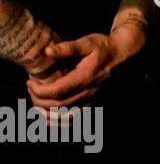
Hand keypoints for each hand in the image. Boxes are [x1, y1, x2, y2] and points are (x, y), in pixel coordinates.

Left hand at [27, 22, 144, 108]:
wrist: (125, 55)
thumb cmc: (105, 47)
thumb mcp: (87, 42)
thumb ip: (68, 48)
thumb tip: (47, 51)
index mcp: (84, 78)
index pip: (56, 91)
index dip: (39, 90)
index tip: (30, 82)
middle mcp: (88, 92)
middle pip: (57, 105)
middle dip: (39, 100)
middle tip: (30, 89)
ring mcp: (92, 99)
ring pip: (65, 114)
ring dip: (46, 112)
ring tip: (35, 103)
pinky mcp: (94, 101)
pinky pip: (74, 116)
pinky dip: (59, 120)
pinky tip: (49, 119)